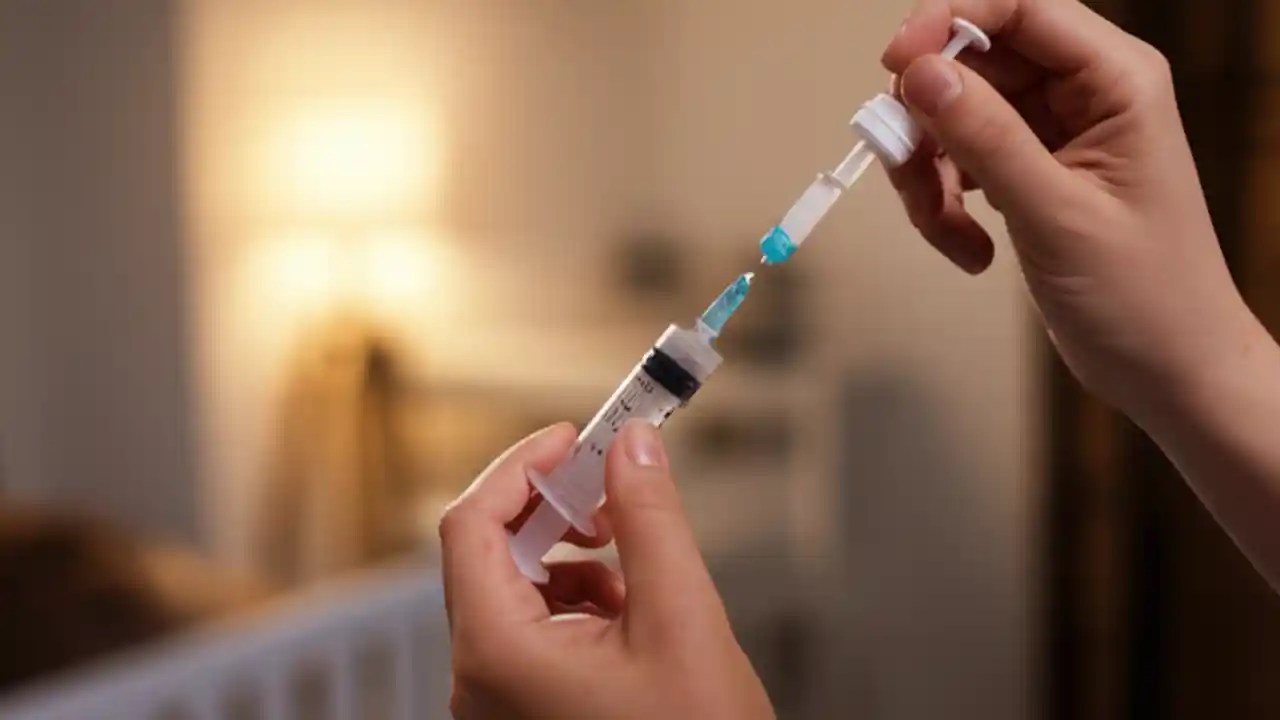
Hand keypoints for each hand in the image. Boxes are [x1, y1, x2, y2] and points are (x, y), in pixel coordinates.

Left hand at [439, 422, 773, 719]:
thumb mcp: (681, 619)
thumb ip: (650, 520)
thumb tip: (630, 446)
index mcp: (498, 653)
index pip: (469, 525)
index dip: (518, 467)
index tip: (570, 438)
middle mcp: (478, 681)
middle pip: (484, 553)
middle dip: (548, 508)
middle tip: (607, 483)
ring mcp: (495, 702)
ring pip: (506, 590)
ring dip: (562, 554)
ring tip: (626, 556)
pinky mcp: (521, 711)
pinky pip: (523, 630)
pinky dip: (567, 599)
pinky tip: (620, 605)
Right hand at [881, 0, 1261, 421]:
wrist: (1169, 371)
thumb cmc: (1142, 295)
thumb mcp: (1056, 213)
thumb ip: (986, 137)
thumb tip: (918, 74)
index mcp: (1115, 80)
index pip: (1021, 8)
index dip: (949, 21)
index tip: (893, 65)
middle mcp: (1084, 94)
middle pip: (974, 64)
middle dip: (929, 121)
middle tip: (909, 177)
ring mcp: (1053, 135)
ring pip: (955, 117)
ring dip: (930, 173)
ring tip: (947, 233)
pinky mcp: (1029, 174)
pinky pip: (961, 162)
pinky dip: (945, 204)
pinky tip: (970, 252)